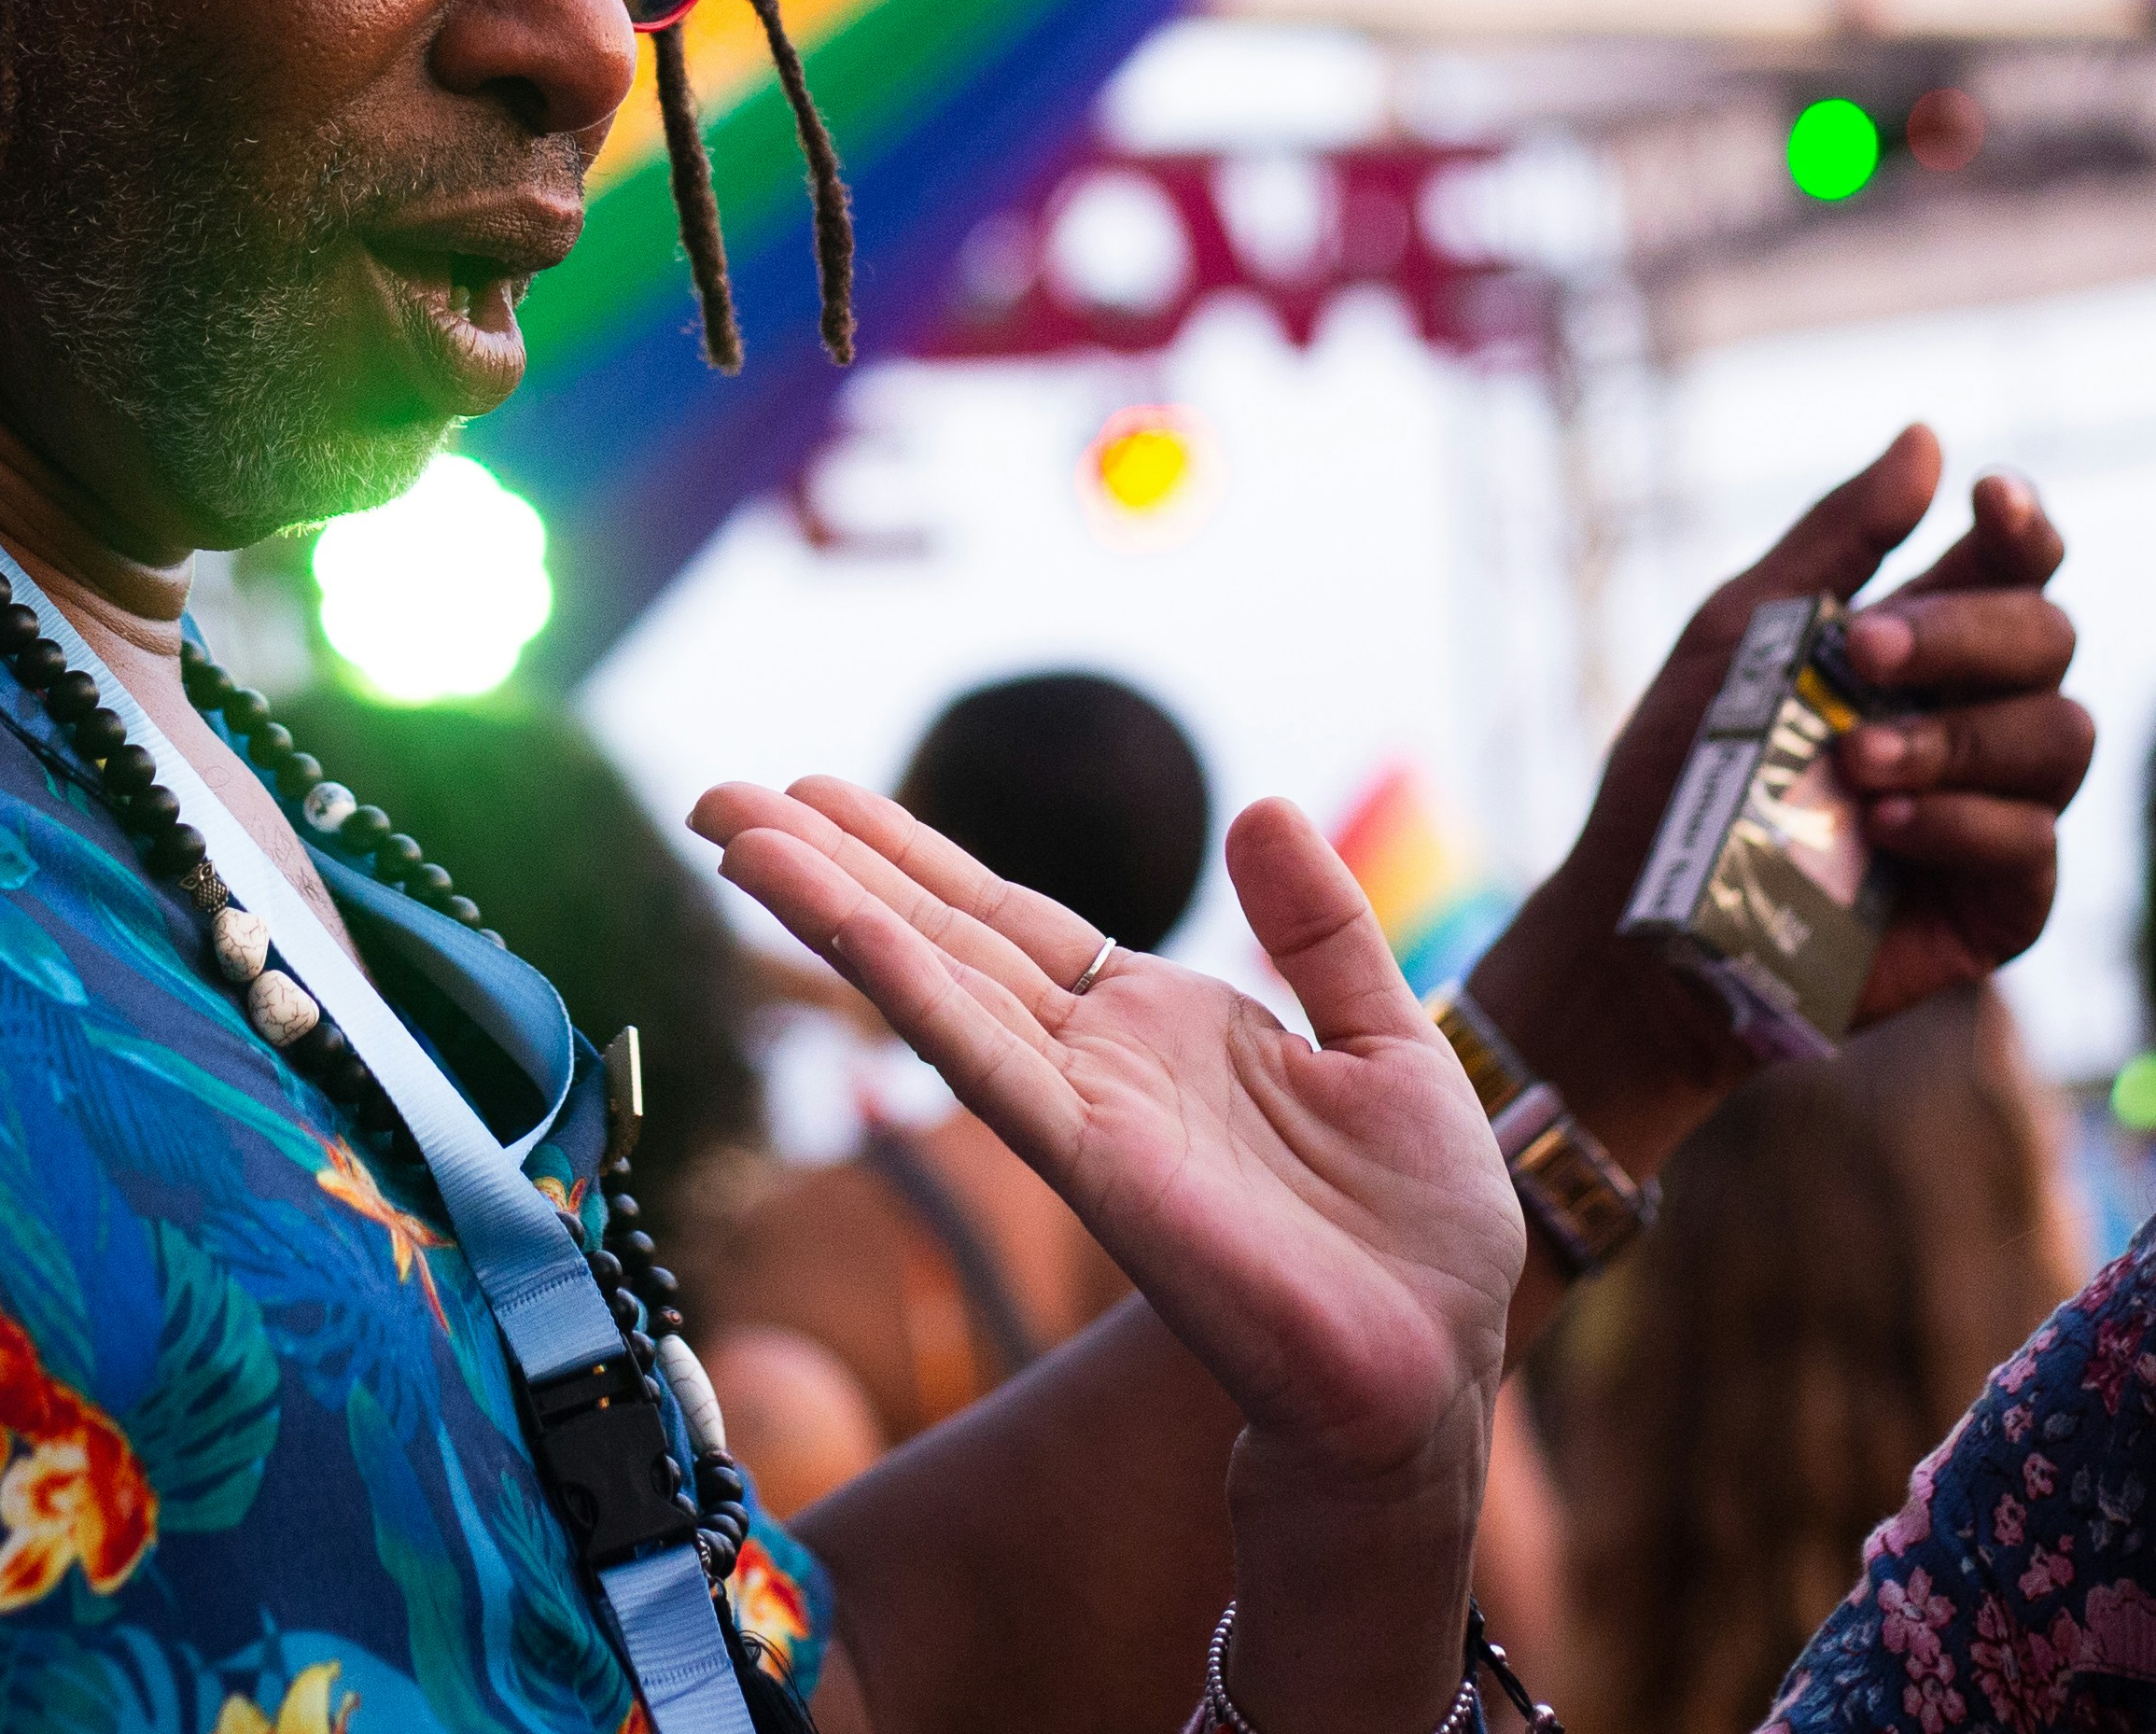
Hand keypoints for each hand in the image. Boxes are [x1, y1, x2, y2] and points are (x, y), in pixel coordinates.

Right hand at [691, 779, 1521, 1492]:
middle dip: (829, 867)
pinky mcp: (1099, 1169)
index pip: (1007, 920)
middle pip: (940, 939)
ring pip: (936, 988)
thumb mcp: (1387, 1039)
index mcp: (1159, 1025)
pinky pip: (990, 1066)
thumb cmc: (1420, 1230)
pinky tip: (847, 936)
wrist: (1439, 1359)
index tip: (819, 795)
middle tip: (716, 797)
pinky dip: (913, 994)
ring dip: (833, 911)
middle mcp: (1097, 1063)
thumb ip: (1321, 928)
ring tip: (736, 834)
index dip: (912, 855)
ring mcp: (1086, 1114)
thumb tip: (1260, 808)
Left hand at [1466, 429, 2091, 1167]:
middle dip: (1964, 633)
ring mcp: (2002, 807)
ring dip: (1958, 734)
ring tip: (1855, 758)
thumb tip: (1927, 438)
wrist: (1647, 924)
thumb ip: (1837, 540)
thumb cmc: (1685, 771)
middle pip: (2050, 637)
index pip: (2017, 564)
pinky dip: (1959, 822)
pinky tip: (1879, 827)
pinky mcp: (2004, 901)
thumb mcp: (1743, 635)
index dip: (2024, 527)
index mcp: (1926, 640)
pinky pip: (2032, 843)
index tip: (1988, 501)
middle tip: (1861, 649)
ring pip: (2061, 736)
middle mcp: (1981, 714)